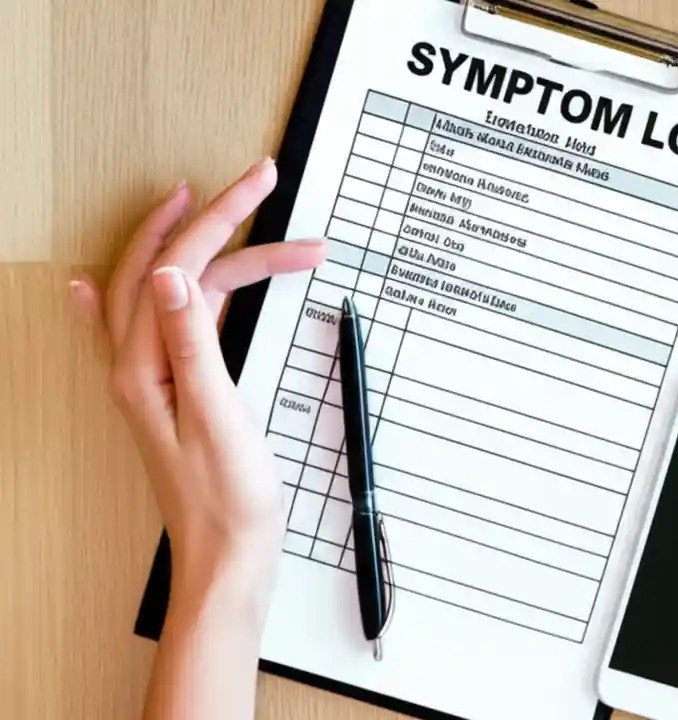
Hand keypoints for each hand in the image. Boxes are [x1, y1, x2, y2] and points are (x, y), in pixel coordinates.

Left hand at [69, 159, 325, 571]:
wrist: (229, 555)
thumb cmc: (228, 499)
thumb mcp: (217, 416)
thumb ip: (192, 342)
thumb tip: (170, 272)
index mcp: (144, 367)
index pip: (178, 266)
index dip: (221, 217)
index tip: (258, 184)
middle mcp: (139, 366)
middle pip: (167, 268)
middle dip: (214, 219)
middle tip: (257, 184)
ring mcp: (153, 378)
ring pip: (173, 290)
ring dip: (217, 253)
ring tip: (266, 231)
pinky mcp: (174, 391)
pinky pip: (156, 322)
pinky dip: (155, 287)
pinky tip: (143, 279)